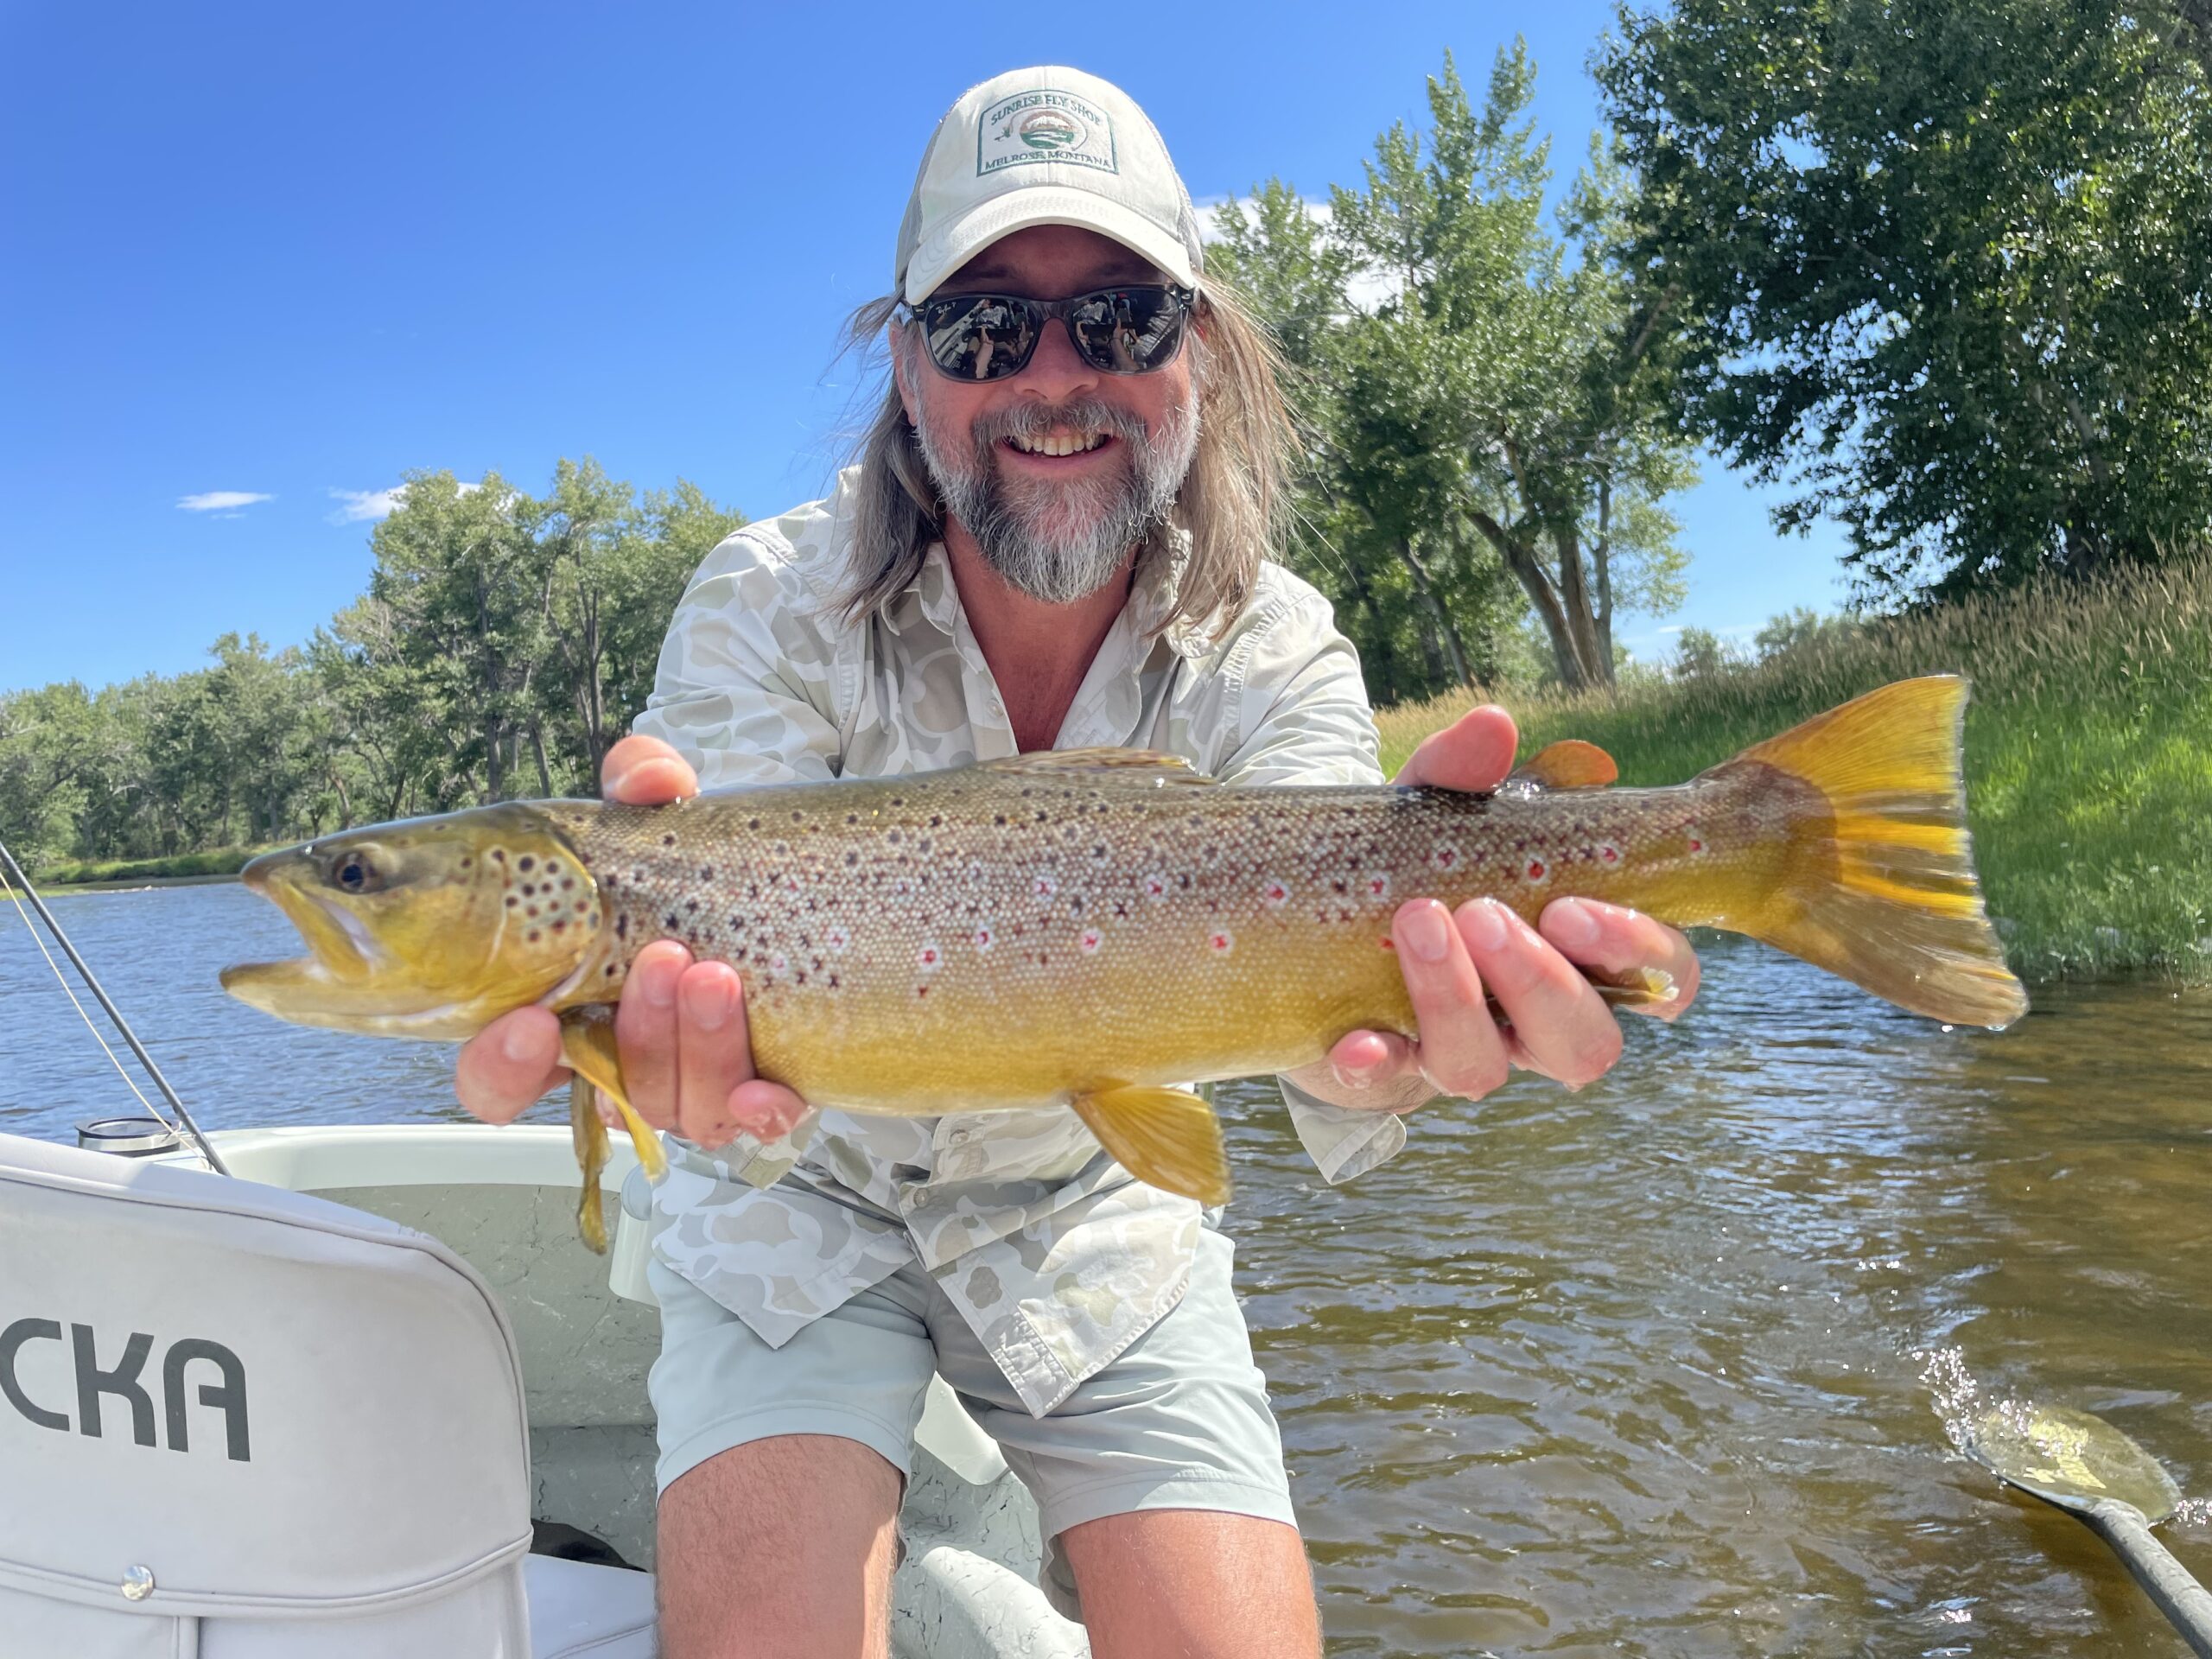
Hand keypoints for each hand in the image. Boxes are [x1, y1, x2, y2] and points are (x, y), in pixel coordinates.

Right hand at [453, 735, 810, 1147]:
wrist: (796, 888)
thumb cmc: (698, 869)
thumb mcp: (663, 819)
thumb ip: (643, 785)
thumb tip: (647, 778)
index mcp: (565, 1009)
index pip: (500, 1075)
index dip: (501, 1068)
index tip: (528, 1024)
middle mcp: (623, 1059)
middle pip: (607, 1087)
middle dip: (638, 1032)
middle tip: (663, 958)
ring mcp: (693, 1082)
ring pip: (682, 1105)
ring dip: (697, 1047)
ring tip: (718, 975)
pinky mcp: (763, 1092)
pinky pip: (757, 1124)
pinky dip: (760, 1111)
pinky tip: (771, 1091)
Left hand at [1283, 705, 1700, 1115]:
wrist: (1317, 924)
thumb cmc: (1416, 871)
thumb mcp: (1433, 815)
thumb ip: (1463, 775)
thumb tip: (1493, 724)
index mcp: (1579, 960)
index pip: (1663, 979)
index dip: (1638, 953)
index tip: (1573, 907)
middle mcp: (1532, 1022)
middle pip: (1585, 1043)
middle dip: (1541, 982)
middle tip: (1486, 914)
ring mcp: (1463, 1054)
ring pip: (1488, 1068)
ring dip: (1455, 999)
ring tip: (1417, 921)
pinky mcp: (1390, 1075)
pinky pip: (1390, 1087)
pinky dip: (1376, 1063)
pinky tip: (1355, 1040)